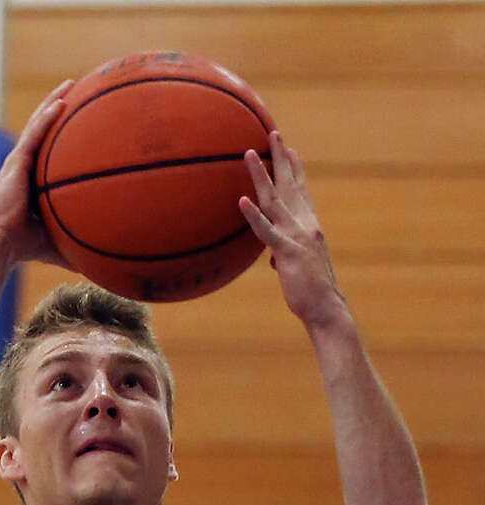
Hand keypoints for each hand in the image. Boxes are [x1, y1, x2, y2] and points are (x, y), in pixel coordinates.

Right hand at [0, 83, 74, 268]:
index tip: (80, 118)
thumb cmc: (24, 248)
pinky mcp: (15, 163)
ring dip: (53, 102)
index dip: (61, 130)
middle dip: (58, 107)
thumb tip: (101, 263)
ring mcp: (18, 162)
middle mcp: (24, 166)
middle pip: (43, 129)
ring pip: (38, 124)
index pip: (48, 148)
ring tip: (71, 84)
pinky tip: (61, 103)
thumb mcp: (57, 241)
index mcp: (31, 179)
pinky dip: (47, 118)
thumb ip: (77, 242)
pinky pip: (33, 135)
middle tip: (77, 90)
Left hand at [239, 133, 345, 329]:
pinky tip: (242, 201)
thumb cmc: (311, 292)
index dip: (296, 170)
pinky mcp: (288, 252)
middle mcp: (306, 224)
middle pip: (290, 185)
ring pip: (275, 200)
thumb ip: (285, 255)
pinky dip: (254, 216)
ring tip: (248, 154)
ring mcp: (297, 236)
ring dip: (261, 176)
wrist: (325, 308)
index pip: (302, 192)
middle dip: (280, 158)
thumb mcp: (298, 268)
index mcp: (310, 226)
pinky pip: (267, 231)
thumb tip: (274, 256)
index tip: (290, 150)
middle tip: (273, 133)